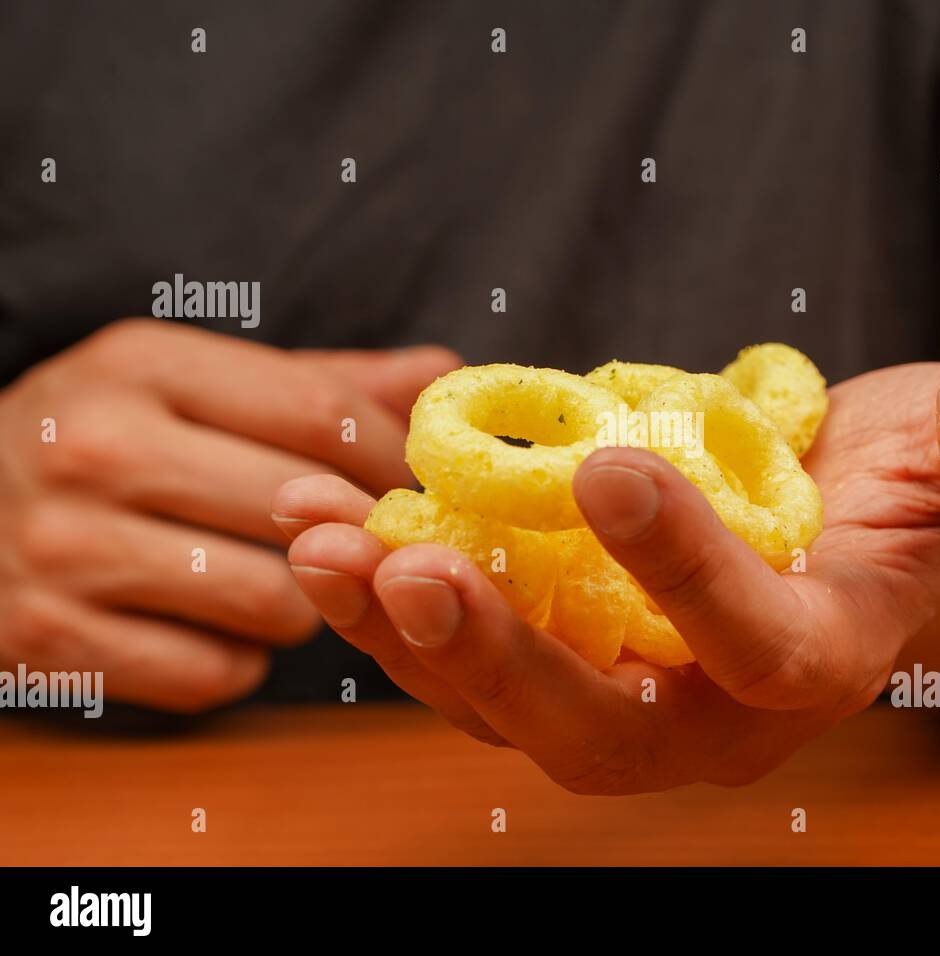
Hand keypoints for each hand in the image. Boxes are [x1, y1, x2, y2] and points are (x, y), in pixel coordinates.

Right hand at [0, 318, 459, 711]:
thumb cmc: (101, 440)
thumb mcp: (190, 382)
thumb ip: (319, 382)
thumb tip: (442, 375)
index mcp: (143, 365)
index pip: (323, 414)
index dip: (394, 461)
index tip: (417, 486)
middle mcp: (96, 447)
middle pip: (307, 513)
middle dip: (355, 537)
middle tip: (354, 541)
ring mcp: (64, 548)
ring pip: (273, 603)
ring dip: (300, 606)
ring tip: (267, 579)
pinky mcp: (49, 641)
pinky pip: (214, 674)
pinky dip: (235, 662)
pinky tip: (210, 627)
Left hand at [279, 345, 939, 791]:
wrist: (842, 524)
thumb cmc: (909, 489)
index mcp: (820, 658)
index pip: (760, 643)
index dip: (692, 575)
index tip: (612, 470)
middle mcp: (713, 715)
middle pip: (600, 728)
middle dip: (505, 659)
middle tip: (416, 569)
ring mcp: (624, 698)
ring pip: (504, 707)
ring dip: (407, 635)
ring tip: (324, 547)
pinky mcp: (559, 660)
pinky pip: (466, 657)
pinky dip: (391, 605)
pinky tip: (327, 534)